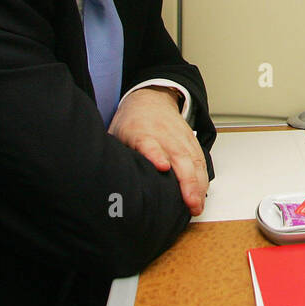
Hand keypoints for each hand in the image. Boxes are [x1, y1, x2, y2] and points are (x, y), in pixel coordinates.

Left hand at [109, 87, 207, 215]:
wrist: (151, 99)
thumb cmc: (132, 122)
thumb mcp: (116, 135)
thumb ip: (114, 157)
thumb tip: (102, 184)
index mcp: (142, 133)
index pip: (149, 144)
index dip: (156, 155)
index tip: (162, 167)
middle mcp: (165, 136)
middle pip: (179, 157)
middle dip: (187, 181)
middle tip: (190, 203)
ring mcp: (181, 139)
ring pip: (194, 162)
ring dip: (198, 185)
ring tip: (197, 206)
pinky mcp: (191, 142)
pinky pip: (200, 161)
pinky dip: (202, 179)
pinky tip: (201, 195)